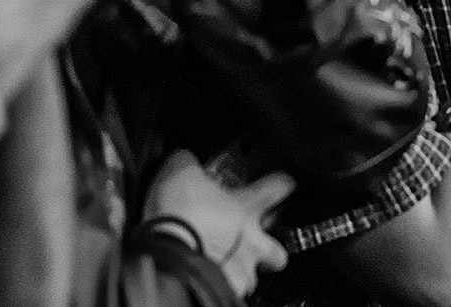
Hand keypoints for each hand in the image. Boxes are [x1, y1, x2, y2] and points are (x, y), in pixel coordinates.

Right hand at [143, 150, 293, 297]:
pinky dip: (220, 289)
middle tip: (258, 248)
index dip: (283, 183)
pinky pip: (229, 294)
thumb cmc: (179, 215)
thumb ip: (187, 163)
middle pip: (279, 251)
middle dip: (272, 252)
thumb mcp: (181, 175)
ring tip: (226, 272)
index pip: (279, 187)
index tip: (284, 183)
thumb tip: (183, 156)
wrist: (166, 256)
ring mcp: (240, 270)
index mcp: (247, 207)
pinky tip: (208, 283)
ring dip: (241, 274)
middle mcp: (251, 241)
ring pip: (253, 277)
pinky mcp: (225, 291)